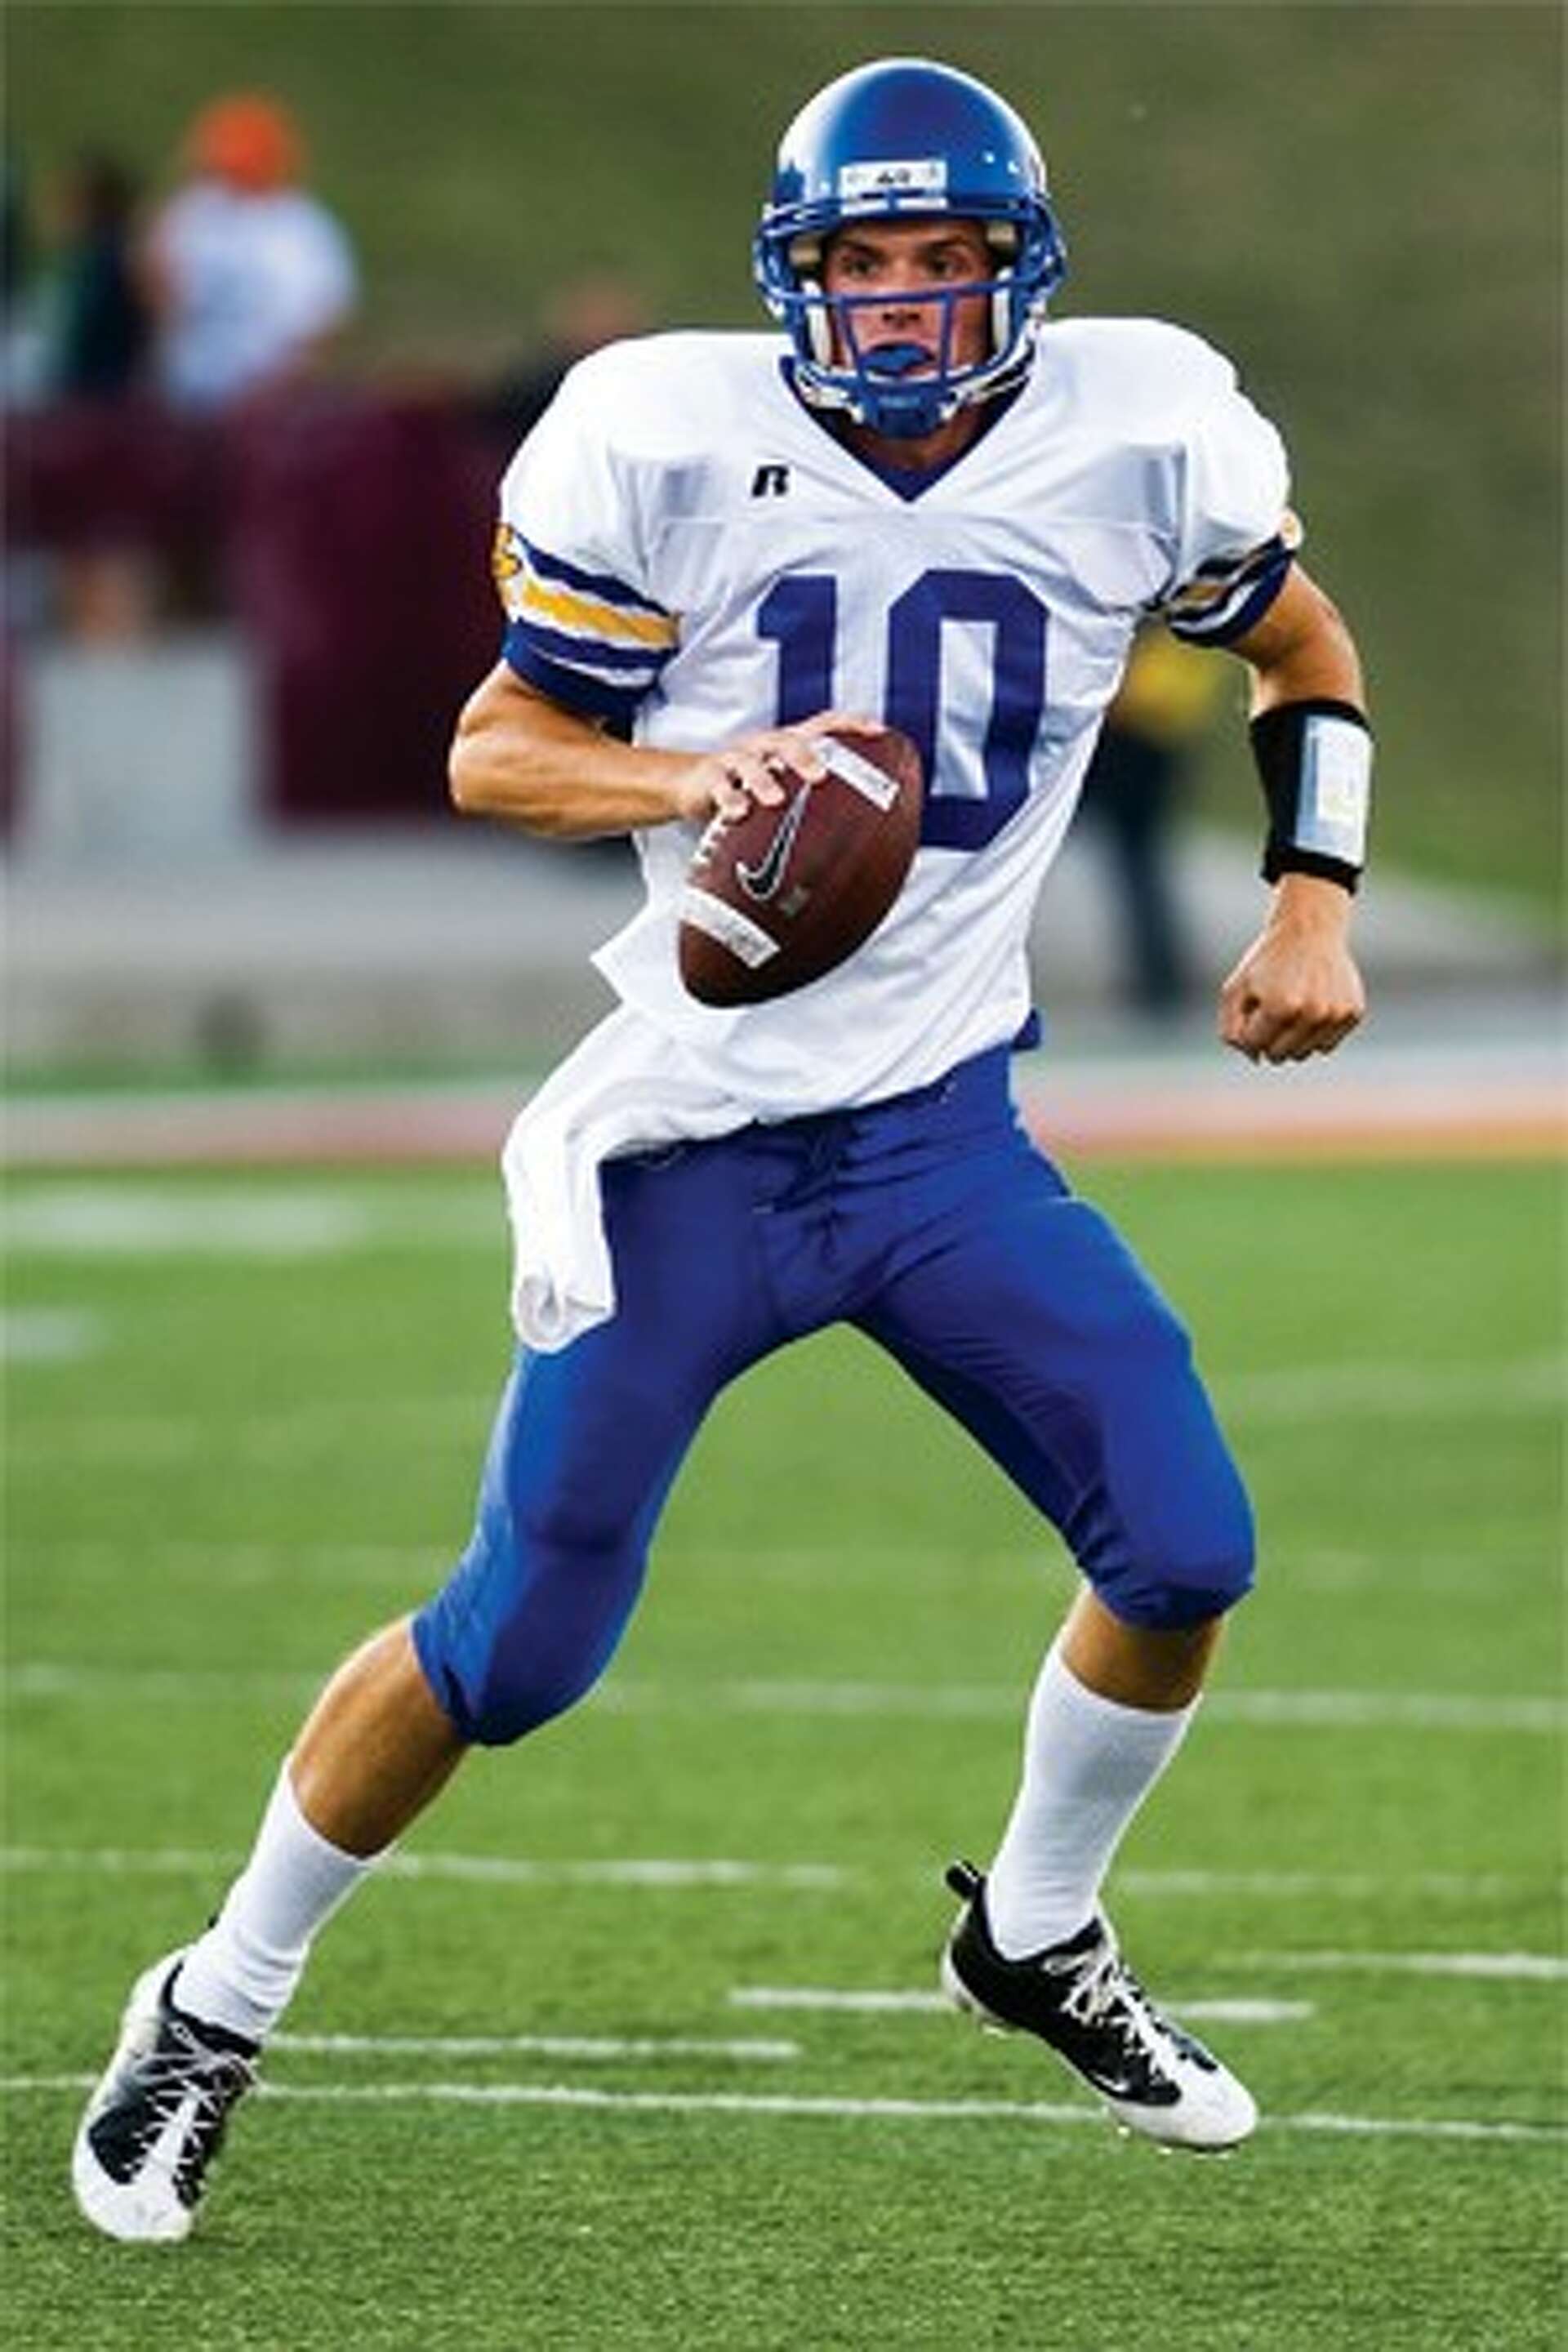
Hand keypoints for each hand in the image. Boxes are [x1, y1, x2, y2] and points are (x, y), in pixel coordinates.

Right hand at [669, 709, 877, 824]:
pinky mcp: (710, 776)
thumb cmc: (748, 790)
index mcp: (788, 745)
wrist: (690, 785)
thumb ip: (811, 809)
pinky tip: (738, 813)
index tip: (880, 731)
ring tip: (774, 800)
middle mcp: (764, 745)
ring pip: (751, 762)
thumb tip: (852, 854)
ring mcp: (737, 758)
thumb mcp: (781, 792)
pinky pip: (720, 785)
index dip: (851, 723)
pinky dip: (729, 799)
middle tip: (820, 777)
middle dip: (804, 756)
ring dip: (763, 780)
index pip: (823, 724)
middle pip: (787, 740)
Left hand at [1218, 875, 1365, 1063]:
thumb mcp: (1235, 988)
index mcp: (1280, 1006)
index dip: (1248, 1027)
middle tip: (1273, 1004)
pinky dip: (1314, 1033)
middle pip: (1279, 1055)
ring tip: (1292, 1005)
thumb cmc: (1267, 961)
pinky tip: (1312, 1006)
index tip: (1253, 1005)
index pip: (1254, 1046)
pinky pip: (1327, 1045)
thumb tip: (1255, 1059)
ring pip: (1304, 1054)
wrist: (1309, 929)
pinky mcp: (1353, 1013)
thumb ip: (1231, 1029)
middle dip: (1269, 1036)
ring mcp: (1336, 1014)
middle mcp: (1312, 1013)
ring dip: (1292, 1038)